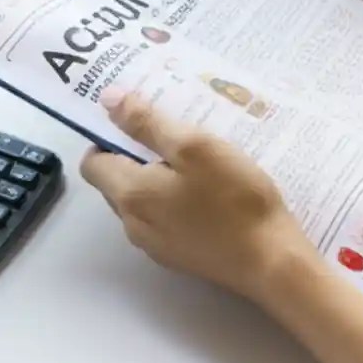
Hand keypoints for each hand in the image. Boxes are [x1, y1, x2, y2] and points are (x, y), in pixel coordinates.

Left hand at [79, 89, 317, 301]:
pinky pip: (163, 221)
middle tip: (175, 136)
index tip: (140, 122)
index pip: (92, 163)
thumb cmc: (234, 199)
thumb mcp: (194, 147)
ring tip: (196, 162)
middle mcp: (132, 224)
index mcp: (130, 194)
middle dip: (136, 156)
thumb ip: (148, 123)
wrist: (270, 262)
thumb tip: (107, 99)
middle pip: (116, 183)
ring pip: (142, 203)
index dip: (108, 138)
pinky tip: (209, 194)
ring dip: (158, 180)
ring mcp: (155, 246)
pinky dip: (174, 203)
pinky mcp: (179, 258)